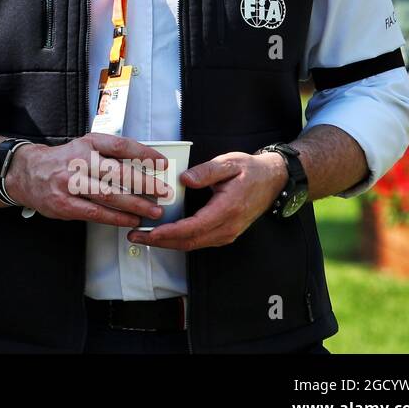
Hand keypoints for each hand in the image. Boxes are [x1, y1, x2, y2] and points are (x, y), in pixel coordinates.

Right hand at [4, 132, 171, 226]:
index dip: (144, 154)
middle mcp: (77, 161)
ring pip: (108, 195)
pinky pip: (95, 213)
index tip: (162, 163)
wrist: (26, 173)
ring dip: (135, 205)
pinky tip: (130, 220)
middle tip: (163, 191)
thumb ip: (107, 155)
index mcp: (85, 144)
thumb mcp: (82, 148)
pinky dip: (116, 218)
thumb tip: (142, 167)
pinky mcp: (64, 204)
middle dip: (144, 183)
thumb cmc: (60, 162)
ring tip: (153, 211)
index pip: (119, 146)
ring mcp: (69, 183)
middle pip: (117, 173)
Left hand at [126, 151, 288, 250]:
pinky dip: (179, 240)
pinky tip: (163, 234)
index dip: (169, 233)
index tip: (149, 232)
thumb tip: (184, 179)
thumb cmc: (249, 170)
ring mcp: (227, 233)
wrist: (273, 180)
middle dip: (160, 242)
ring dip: (167, 243)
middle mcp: (228, 227)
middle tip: (134, 236)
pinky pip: (199, 241)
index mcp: (227, 209)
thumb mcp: (228, 163)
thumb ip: (206, 171)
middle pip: (189, 241)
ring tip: (142, 236)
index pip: (193, 227)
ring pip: (193, 244)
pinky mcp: (225, 233)